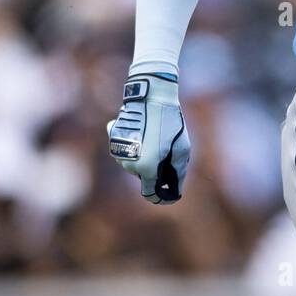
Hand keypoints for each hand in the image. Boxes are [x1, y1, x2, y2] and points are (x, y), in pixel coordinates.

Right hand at [107, 72, 190, 204]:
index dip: (161, 197)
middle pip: (144, 176)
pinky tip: (144, 131)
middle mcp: (129, 165)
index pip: (151, 194)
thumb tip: (174, 187)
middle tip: (168, 152)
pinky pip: (126, 149)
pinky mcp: (113, 140)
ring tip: (156, 137)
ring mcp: (119, 152)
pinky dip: (136, 145)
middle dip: (156, 169)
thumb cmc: (169, 123)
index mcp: (146, 169)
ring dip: (146, 157)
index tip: (168, 194)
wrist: (151, 97)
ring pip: (135, 163)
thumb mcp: (181, 149)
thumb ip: (178, 172)